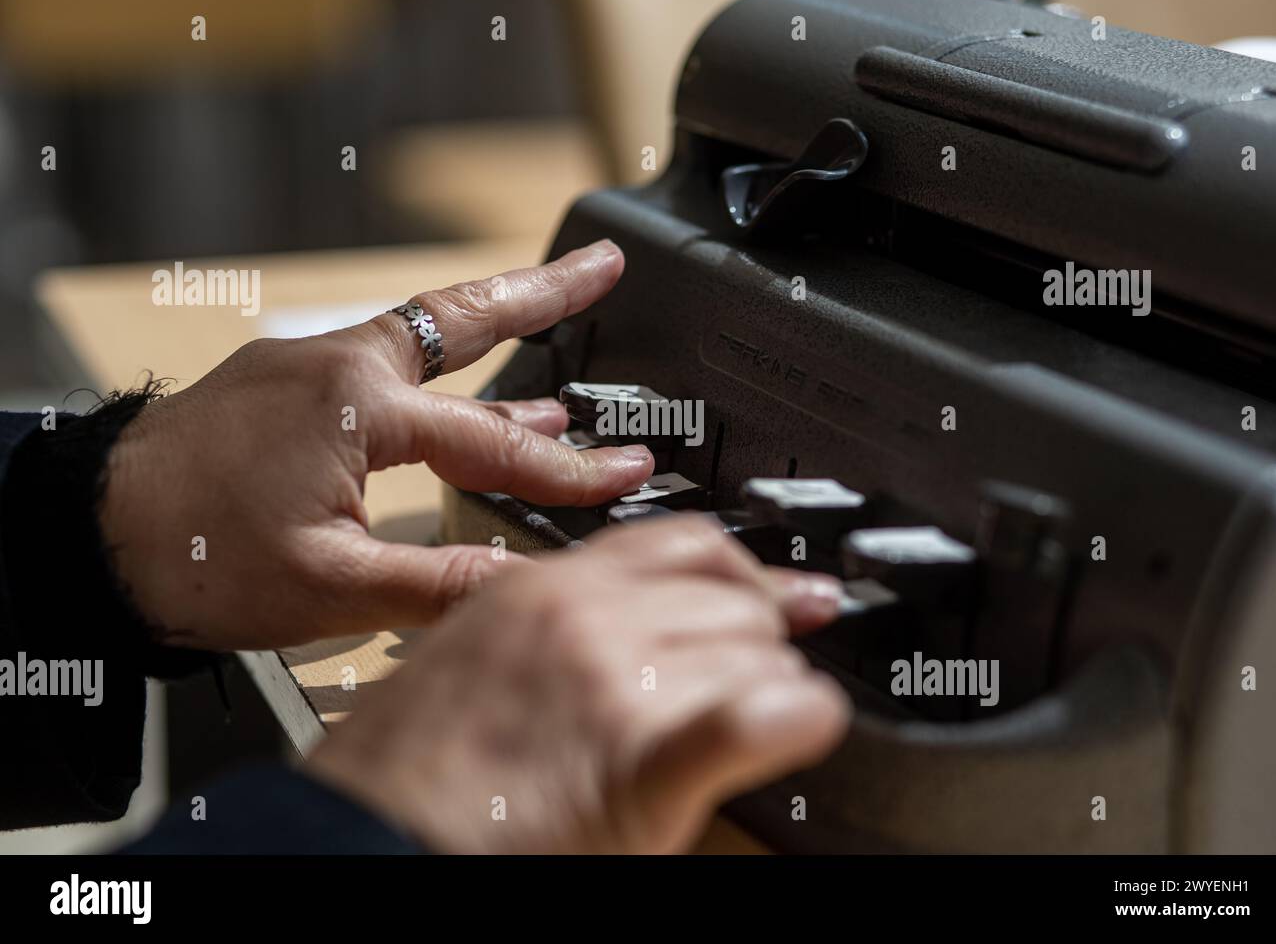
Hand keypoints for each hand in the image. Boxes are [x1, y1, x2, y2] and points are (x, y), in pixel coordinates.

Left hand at [99, 241, 653, 649]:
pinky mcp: (285, 380)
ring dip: (494, 315)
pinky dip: (437, 355)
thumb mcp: (330, 586)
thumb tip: (527, 587)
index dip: (570, 467)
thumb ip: (440, 583)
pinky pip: (384, 354)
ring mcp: (309, 364)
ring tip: (554, 310)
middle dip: (546, 292)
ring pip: (426, 327)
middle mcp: (340, 366)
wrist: (91, 534)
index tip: (627, 473)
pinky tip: (454, 386)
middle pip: (468, 318)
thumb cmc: (194, 557)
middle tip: (605, 263)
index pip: (497, 441)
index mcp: (360, 408)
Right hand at [306, 517, 851, 853]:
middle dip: (758, 631)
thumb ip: (549, 629)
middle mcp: (584, 621)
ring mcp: (616, 683)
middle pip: (729, 594)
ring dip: (772, 679)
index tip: (767, 587)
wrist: (363, 844)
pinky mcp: (646, 761)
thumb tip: (624, 631)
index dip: (737, 570)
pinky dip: (800, 715)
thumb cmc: (396, 775)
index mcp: (539, 589)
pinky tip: (802, 722)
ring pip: (755, 649)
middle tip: (766, 663)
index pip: (678, 542)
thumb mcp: (469, 656)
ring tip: (762, 713)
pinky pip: (760, 714)